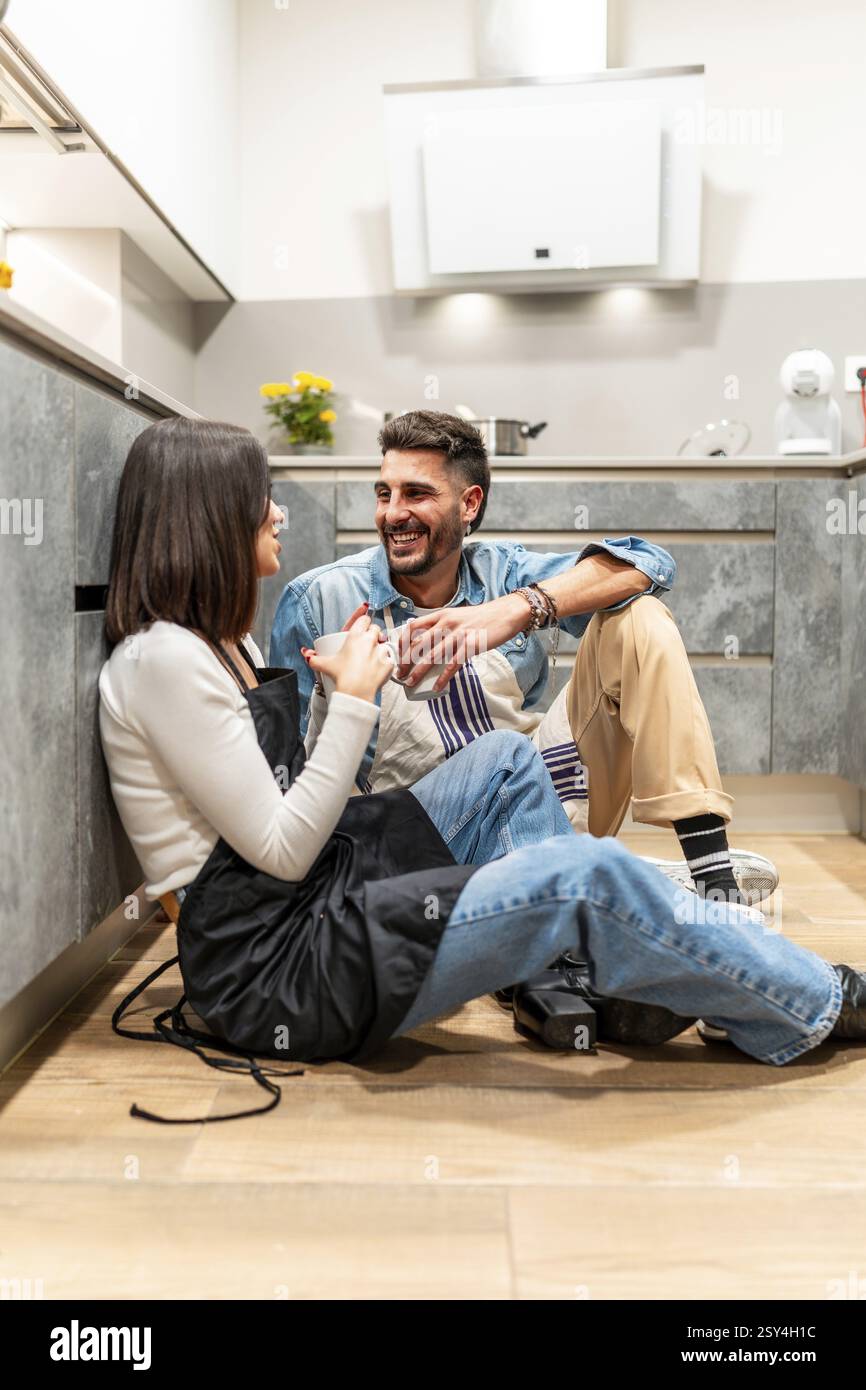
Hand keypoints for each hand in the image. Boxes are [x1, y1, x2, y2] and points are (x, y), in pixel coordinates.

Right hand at [302, 613, 392, 703]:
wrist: (356, 691)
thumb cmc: (342, 676)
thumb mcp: (325, 665)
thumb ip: (313, 658)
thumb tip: (306, 654)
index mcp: (355, 635)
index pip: (364, 619)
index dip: (364, 622)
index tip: (363, 626)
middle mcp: (370, 640)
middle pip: (375, 629)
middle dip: (373, 634)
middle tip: (367, 644)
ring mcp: (381, 650)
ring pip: (384, 642)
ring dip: (380, 647)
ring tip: (372, 657)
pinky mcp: (389, 662)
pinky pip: (390, 658)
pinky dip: (386, 662)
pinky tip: (379, 667)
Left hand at [395, 593, 529, 692]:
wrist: (505, 614)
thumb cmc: (480, 618)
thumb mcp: (455, 616)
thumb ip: (440, 626)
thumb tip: (424, 641)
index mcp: (440, 615)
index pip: (413, 627)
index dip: (402, 642)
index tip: (397, 655)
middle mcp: (446, 624)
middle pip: (419, 643)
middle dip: (406, 660)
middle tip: (399, 674)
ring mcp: (458, 634)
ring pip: (432, 655)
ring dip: (419, 671)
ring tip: (410, 682)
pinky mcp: (471, 646)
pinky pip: (453, 664)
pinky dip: (443, 677)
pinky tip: (437, 686)